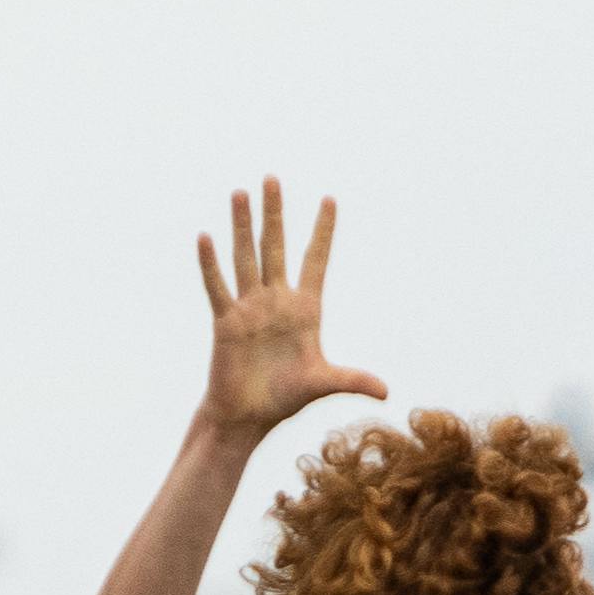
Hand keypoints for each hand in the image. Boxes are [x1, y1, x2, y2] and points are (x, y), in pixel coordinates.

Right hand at [198, 180, 387, 452]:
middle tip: (272, 179)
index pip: (315, 260)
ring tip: (240, 193)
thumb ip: (352, 380)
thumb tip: (387, 392)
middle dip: (275, 214)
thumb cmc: (284, 397)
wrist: (248, 415)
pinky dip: (211, 264)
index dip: (323, 231)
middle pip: (277, 247)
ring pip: (246, 257)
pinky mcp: (226, 321)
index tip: (329, 199)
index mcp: (304, 309)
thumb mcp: (322, 383)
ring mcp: (249, 308)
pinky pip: (218, 287)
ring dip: (243, 226)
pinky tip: (206, 237)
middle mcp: (276, 301)